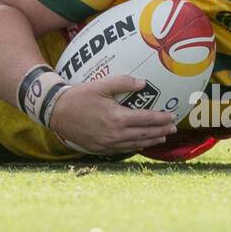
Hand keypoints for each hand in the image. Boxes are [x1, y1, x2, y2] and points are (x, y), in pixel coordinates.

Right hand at [47, 75, 175, 154]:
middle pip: (144, 134)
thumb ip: (123, 82)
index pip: (146, 119)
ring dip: (151, 140)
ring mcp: (108, 144)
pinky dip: (135, 146)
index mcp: (117, 118)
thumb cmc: (79, 96)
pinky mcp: (101, 148)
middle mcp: (115, 134)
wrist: (57, 112)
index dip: (161, 119)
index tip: (172, 116)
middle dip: (161, 131)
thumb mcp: (101, 85)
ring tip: (161, 138)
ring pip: (135, 144)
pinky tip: (140, 143)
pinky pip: (123, 149)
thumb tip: (143, 83)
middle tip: (173, 128)